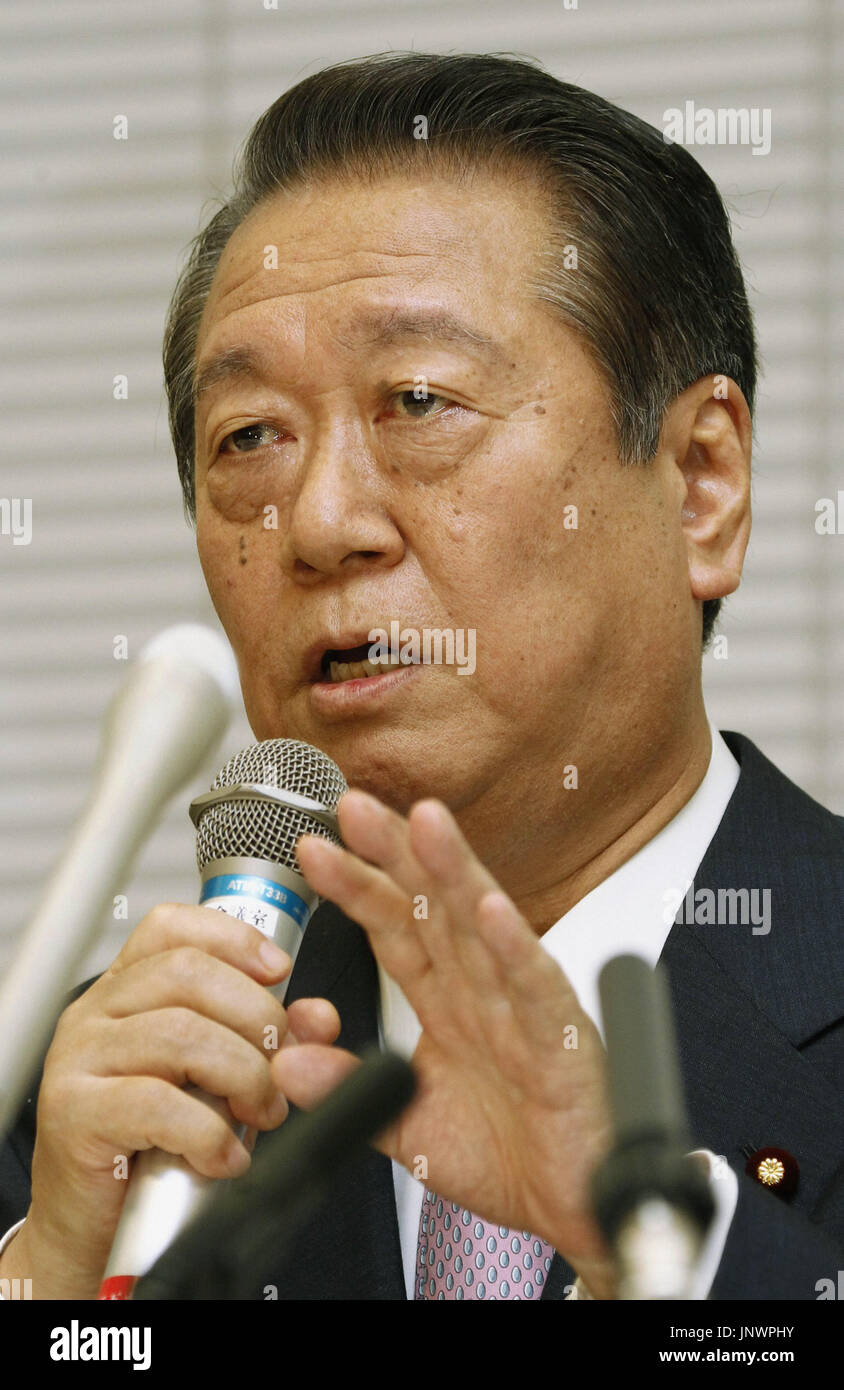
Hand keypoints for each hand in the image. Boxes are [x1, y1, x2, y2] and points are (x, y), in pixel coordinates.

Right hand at [4, 902, 339, 1297]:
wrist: (97, 1230)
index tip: (279, 971)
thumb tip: (318, 1018)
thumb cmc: (153, 1147)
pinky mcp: (75, 1113)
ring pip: (181, 1034)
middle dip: (256, 1019)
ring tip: (259, 1114)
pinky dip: (209, 1133)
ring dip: (243, 1076)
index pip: (173, 928)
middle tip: (278, 1072)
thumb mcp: (220, 1080)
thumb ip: (268, 1041)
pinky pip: (159, 1104)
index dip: (234, 938)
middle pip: (189, 974)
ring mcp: (79, 1059)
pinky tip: (224, 1155)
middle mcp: (97, 1013)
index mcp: (128, 990)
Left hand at [273, 790, 617, 1295]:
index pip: (395, 927)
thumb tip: (287, 1061)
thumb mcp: (405, 1124)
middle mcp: (482, 992)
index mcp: (447, 1002)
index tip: (311, 849)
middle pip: (434, 906)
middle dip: (395, 852)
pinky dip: (512, 947)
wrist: (570, 1211)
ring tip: (424, 822)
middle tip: (352, 806)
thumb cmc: (508, 1156)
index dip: (355, 886)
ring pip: (484, 926)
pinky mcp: (560, 1039)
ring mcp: (522, 1008)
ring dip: (455, 872)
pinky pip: (534, 986)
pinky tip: (489, 910)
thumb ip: (349, 1091)